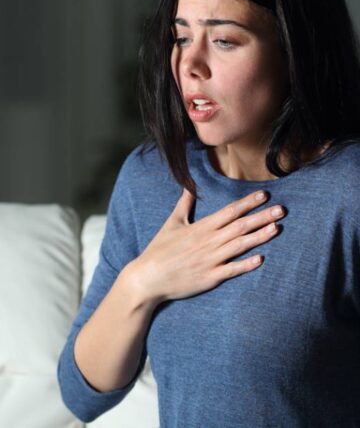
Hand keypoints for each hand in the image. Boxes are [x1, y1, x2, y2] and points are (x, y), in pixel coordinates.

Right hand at [128, 188, 284, 302]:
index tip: (264, 195)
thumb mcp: (172, 223)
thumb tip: (189, 186)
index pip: (230, 211)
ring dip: (259, 236)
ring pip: (240, 246)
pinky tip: (261, 259)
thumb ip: (184, 204)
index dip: (248, 203)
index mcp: (201, 227)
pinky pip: (231, 270)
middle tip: (282, 209)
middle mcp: (209, 242)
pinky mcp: (210, 277)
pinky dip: (246, 265)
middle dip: (262, 217)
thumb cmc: (159, 250)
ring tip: (277, 228)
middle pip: (240, 226)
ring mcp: (210, 260)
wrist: (148, 278)